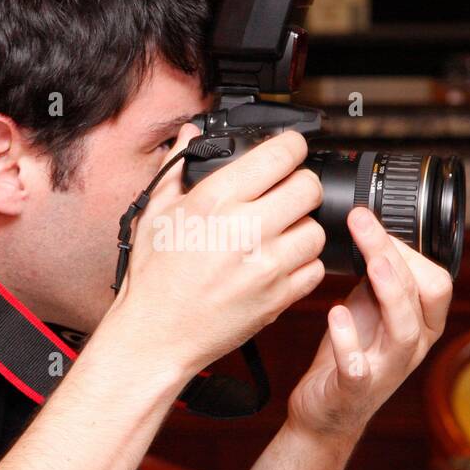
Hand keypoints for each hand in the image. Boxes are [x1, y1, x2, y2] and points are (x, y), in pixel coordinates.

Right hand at [103, 124, 326, 378]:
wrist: (156, 335)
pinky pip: (315, 269)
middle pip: (309, 188)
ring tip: (281, 232)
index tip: (290, 150)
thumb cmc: (153, 278)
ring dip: (303, 226)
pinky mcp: (278, 297)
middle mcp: (245, 229)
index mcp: (216, 200)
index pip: (281, 155)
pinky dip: (304, 263)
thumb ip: (177, 168)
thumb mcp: (155, 213)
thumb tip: (190, 134)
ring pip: (316, 229)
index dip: (292, 146)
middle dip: (302, 184)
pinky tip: (280, 262)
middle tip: (287, 192)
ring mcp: (266, 266)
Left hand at [287, 206, 452, 441]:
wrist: (325, 410)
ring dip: (390, 292)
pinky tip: (335, 314)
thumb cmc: (351, 353)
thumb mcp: (370, 308)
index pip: (437, 282)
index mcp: (421, 324)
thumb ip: (379, 276)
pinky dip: (347, 342)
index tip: (373, 222)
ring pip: (404, 331)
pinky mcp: (354, 390)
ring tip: (371, 262)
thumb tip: (373, 227)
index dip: (409, 249)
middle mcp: (412, 346)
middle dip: (397, 256)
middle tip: (364, 223)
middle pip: (422, 297)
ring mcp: (386, 370)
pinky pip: (358, 368)